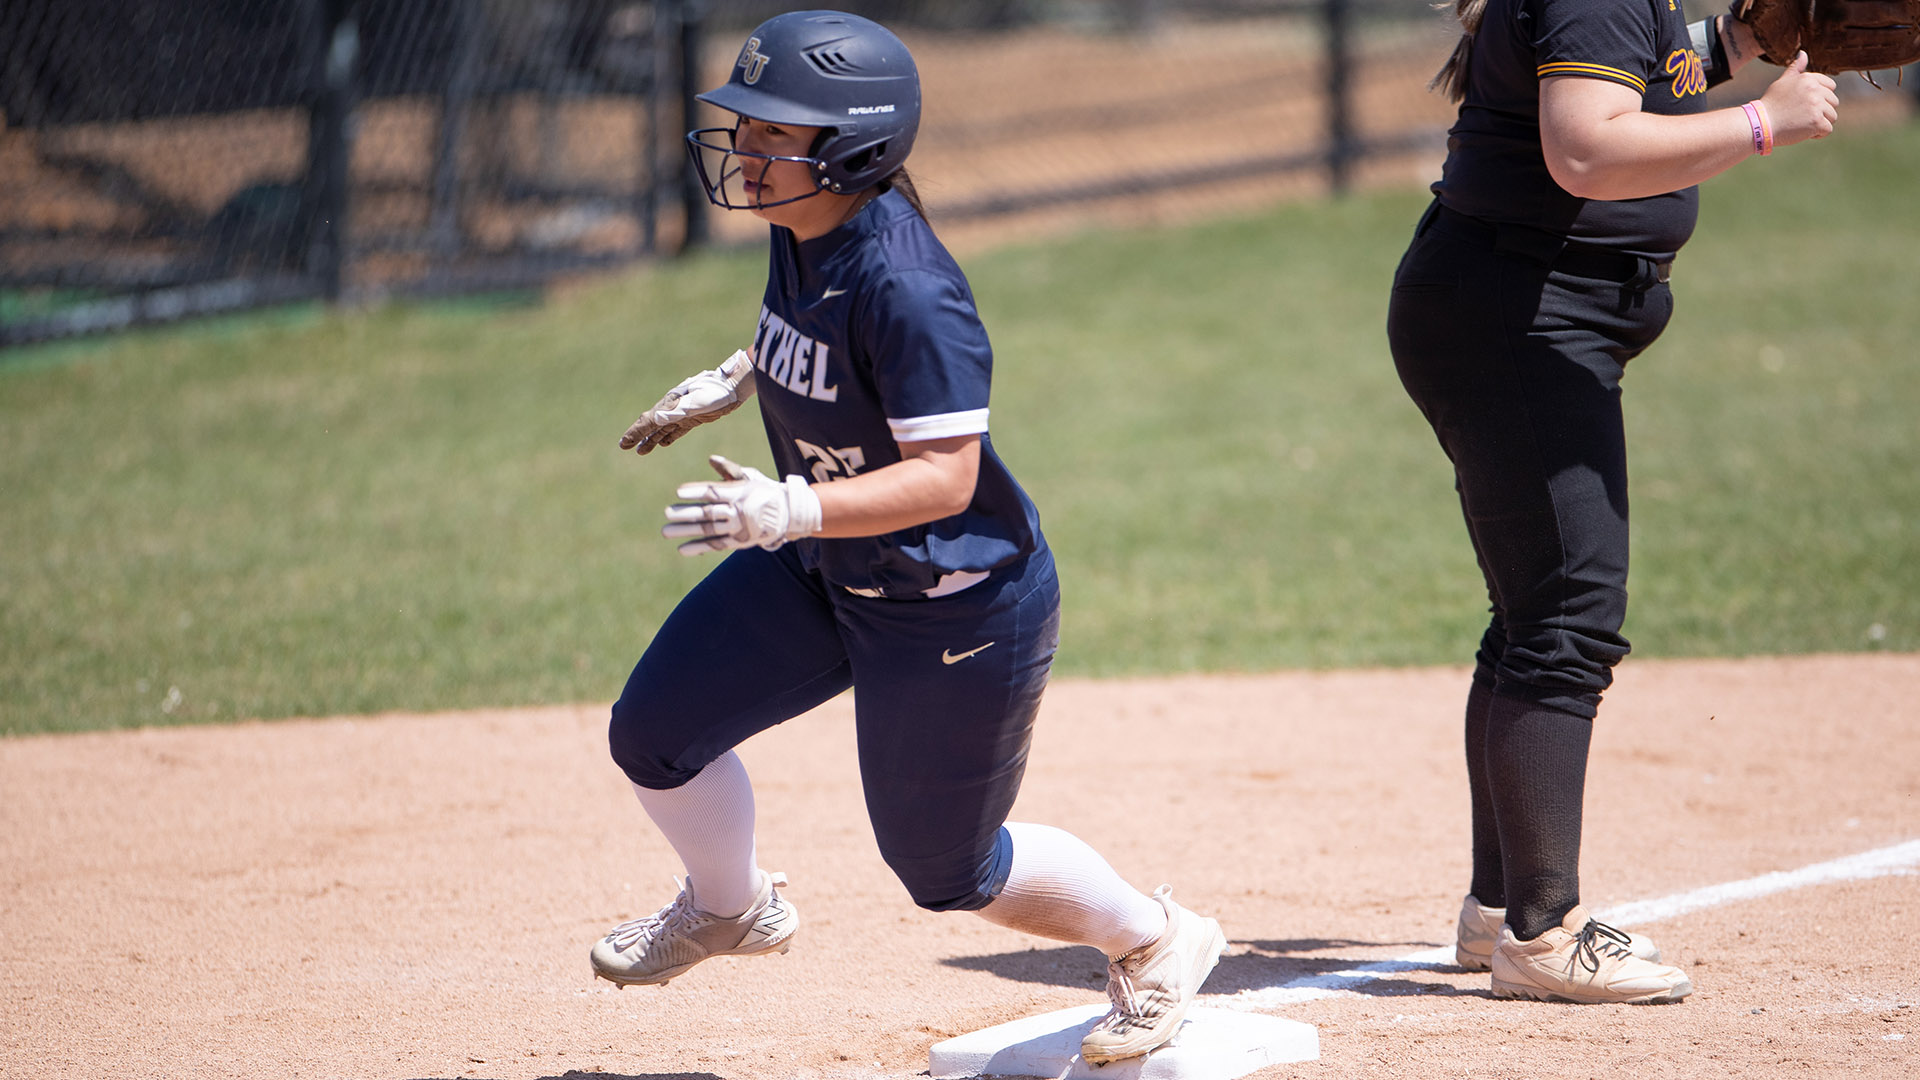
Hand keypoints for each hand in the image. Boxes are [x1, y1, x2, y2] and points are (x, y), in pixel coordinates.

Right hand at [619, 350, 756, 454]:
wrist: (732, 386)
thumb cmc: (714, 392)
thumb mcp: (694, 402)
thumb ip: (676, 411)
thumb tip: (655, 419)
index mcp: (670, 405)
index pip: (648, 421)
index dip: (634, 433)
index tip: (623, 444)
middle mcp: (673, 409)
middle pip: (652, 426)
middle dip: (638, 436)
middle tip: (625, 447)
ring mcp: (684, 413)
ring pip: (663, 429)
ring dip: (651, 439)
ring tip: (641, 451)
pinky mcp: (695, 417)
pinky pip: (677, 430)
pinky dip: (668, 437)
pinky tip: (663, 443)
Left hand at [662, 455, 823, 556]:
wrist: (787, 514)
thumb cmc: (762, 491)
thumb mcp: (749, 477)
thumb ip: (729, 470)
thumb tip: (712, 459)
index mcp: (740, 492)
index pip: (714, 492)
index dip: (696, 492)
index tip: (678, 492)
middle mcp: (738, 511)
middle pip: (708, 513)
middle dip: (686, 513)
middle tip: (667, 513)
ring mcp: (738, 528)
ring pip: (709, 530)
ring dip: (686, 531)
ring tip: (666, 531)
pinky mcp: (738, 541)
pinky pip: (716, 545)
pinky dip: (699, 547)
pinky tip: (682, 549)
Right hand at [1758, 52, 1838, 145]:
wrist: (1759, 124)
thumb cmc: (1770, 105)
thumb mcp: (1782, 82)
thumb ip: (1795, 69)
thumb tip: (1803, 53)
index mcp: (1808, 79)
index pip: (1830, 86)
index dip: (1820, 97)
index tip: (1805, 104)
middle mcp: (1815, 90)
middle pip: (1833, 102)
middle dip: (1821, 111)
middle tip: (1801, 116)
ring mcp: (1817, 106)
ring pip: (1832, 116)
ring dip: (1820, 123)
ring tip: (1802, 124)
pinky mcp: (1817, 122)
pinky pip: (1828, 129)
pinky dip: (1818, 134)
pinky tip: (1803, 132)